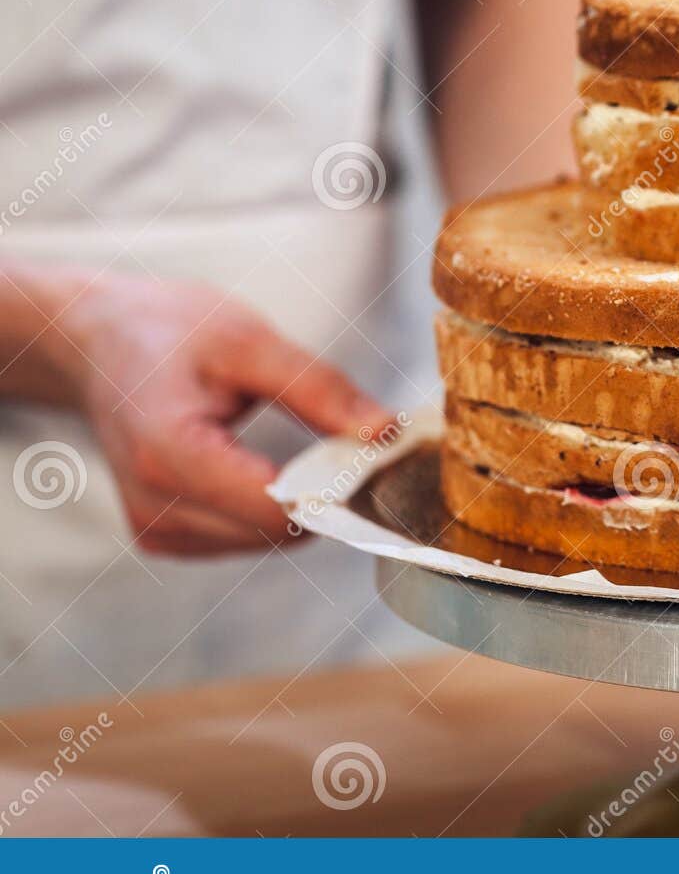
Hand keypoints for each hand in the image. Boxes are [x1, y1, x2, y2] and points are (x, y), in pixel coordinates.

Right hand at [54, 275, 393, 555]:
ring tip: (309, 452)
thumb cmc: (170, 332)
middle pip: (274, 531)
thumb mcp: (251, 341)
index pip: (275, 508)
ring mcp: (154, 528)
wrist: (99, 341)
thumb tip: (385, 434)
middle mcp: (154, 504)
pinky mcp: (162, 535)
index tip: (376, 458)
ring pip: (265, 541)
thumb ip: (320, 391)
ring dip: (300, 506)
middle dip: (325, 495)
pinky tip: (272, 471)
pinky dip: (271, 512)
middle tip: (353, 446)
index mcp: (168, 453)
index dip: (335, 489)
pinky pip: (242, 539)